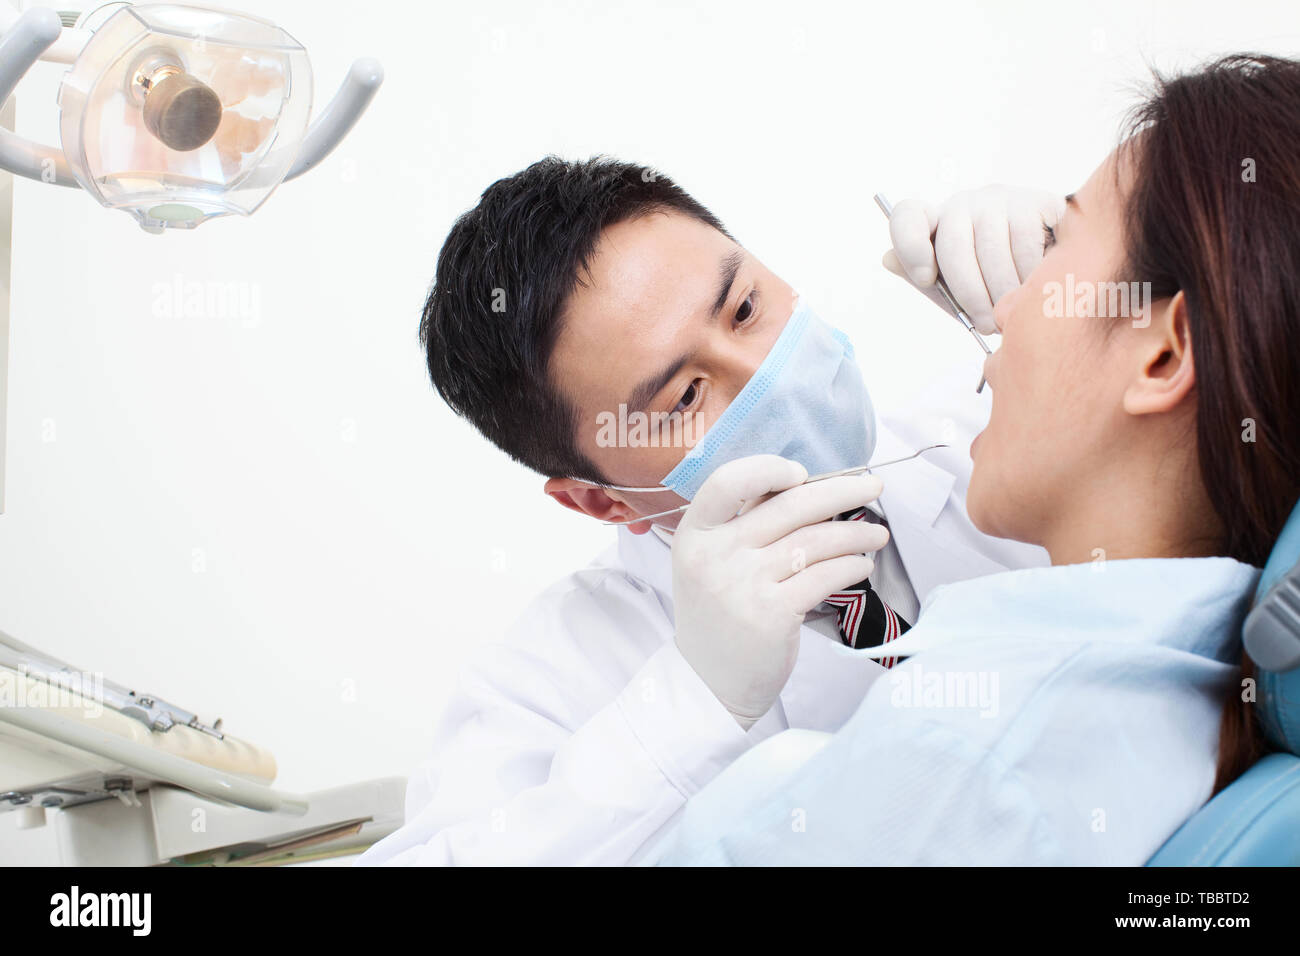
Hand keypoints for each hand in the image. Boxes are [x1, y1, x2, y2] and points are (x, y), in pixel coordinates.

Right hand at [671, 454, 888, 729]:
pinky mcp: (773, 614)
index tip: (802, 473)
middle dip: (841, 490)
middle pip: (788, 505)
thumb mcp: (710, 564)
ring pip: (815, 540)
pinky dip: (851, 565)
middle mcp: (716, 555)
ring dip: (855, 533)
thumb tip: (803, 487)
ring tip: (877, 535)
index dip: (767, 469)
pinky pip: (825, 575)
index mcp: (695, 534)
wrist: (709, 683)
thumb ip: (743, 525)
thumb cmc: (718, 616)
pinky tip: (862, 565)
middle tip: (873, 485)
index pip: (726, 482)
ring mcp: (744, 584)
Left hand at [882, 185, 1065, 333]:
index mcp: (935, 224)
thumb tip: (888, 259)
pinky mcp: (1035, 201)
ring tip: (1013, 312)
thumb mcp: (956, 290)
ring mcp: (999, 199)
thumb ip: (927, 282)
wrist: (1054, 272)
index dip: (911, 247)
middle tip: (987, 323)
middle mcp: (963, 204)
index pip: (907, 218)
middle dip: (970, 294)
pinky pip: (1026, 245)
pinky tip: (1036, 290)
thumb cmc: (993, 285)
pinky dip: (1031, 276)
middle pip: (953, 247)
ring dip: (1003, 292)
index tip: (926, 279)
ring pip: (992, 251)